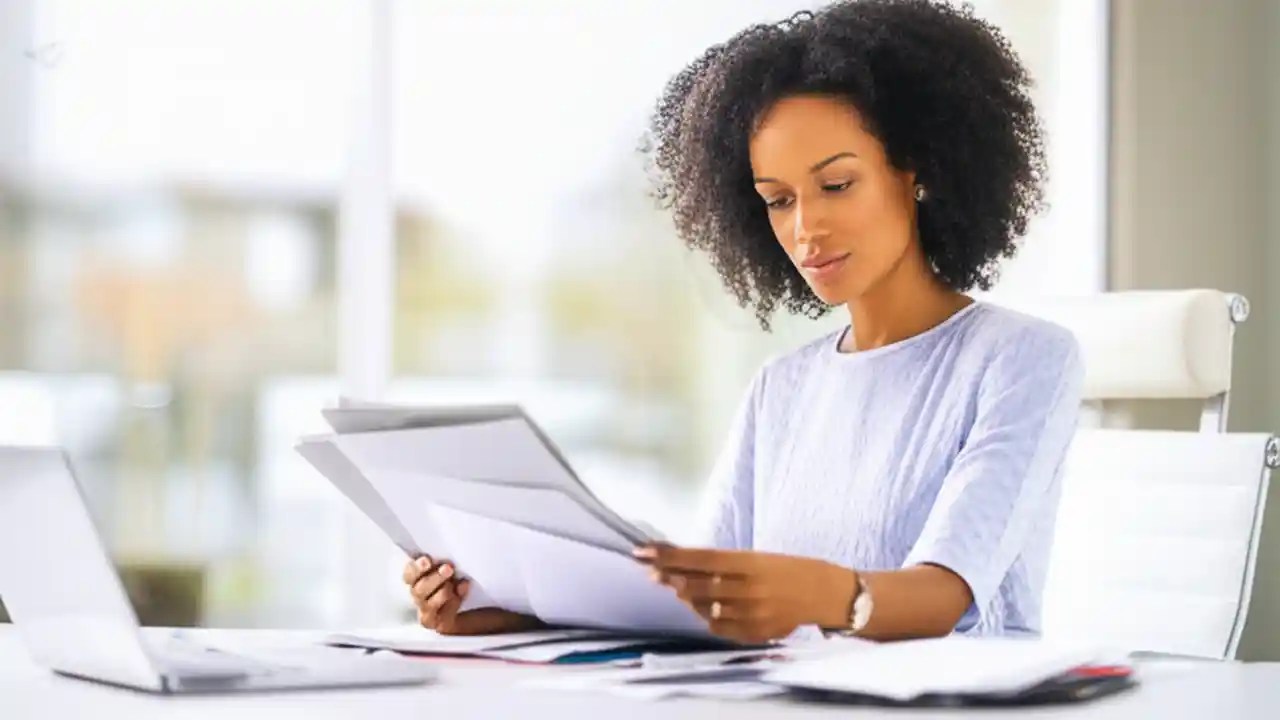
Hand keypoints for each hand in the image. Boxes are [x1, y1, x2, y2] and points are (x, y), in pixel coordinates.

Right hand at [402, 555, 541, 634]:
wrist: (510, 607)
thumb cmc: (491, 582)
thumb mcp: (475, 562)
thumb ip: (462, 553)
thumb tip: (456, 533)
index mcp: (428, 577)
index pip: (410, 574)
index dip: (414, 567)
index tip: (427, 559)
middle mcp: (427, 596)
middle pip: (415, 589)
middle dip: (430, 577)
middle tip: (448, 568)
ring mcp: (434, 613)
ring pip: (423, 603)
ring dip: (439, 591)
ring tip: (454, 580)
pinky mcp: (445, 627)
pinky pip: (437, 618)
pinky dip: (449, 604)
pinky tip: (462, 591)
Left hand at [635, 543, 856, 643]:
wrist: (824, 593)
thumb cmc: (787, 569)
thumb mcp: (757, 557)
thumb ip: (723, 564)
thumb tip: (683, 566)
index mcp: (751, 563)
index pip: (700, 559)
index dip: (669, 556)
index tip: (644, 551)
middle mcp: (750, 589)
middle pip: (697, 585)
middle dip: (669, 577)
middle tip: (651, 570)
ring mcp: (752, 614)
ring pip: (704, 608)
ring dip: (686, 597)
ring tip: (679, 588)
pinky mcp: (755, 632)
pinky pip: (718, 628)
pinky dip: (706, 617)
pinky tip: (704, 608)